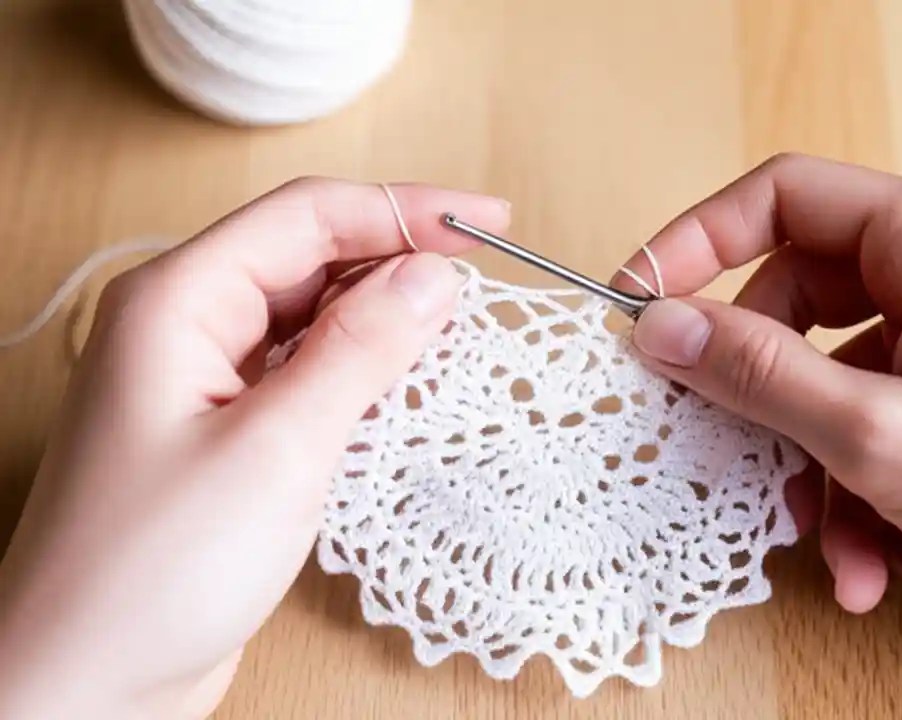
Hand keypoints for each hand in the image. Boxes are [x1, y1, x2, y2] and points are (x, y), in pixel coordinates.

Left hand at [0, 178, 507, 717]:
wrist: (87, 685)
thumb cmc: (151, 572)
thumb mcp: (278, 447)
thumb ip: (361, 351)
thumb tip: (432, 276)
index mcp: (179, 302)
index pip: (308, 217)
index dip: (403, 210)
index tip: (486, 223)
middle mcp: (189, 328)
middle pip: (313, 260)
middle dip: (399, 265)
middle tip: (484, 294)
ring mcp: (208, 384)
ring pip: (316, 320)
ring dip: (387, 325)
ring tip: (458, 345)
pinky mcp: (231, 435)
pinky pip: (309, 377)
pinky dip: (365, 378)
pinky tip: (407, 396)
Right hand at [616, 154, 901, 714]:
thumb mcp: (877, 435)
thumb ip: (756, 374)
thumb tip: (662, 327)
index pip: (783, 196)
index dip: (695, 244)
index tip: (639, 305)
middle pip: (807, 300)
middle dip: (772, 402)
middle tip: (741, 462)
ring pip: (847, 373)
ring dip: (826, 467)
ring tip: (846, 554)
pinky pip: (894, 407)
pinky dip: (875, 478)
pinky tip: (892, 558)